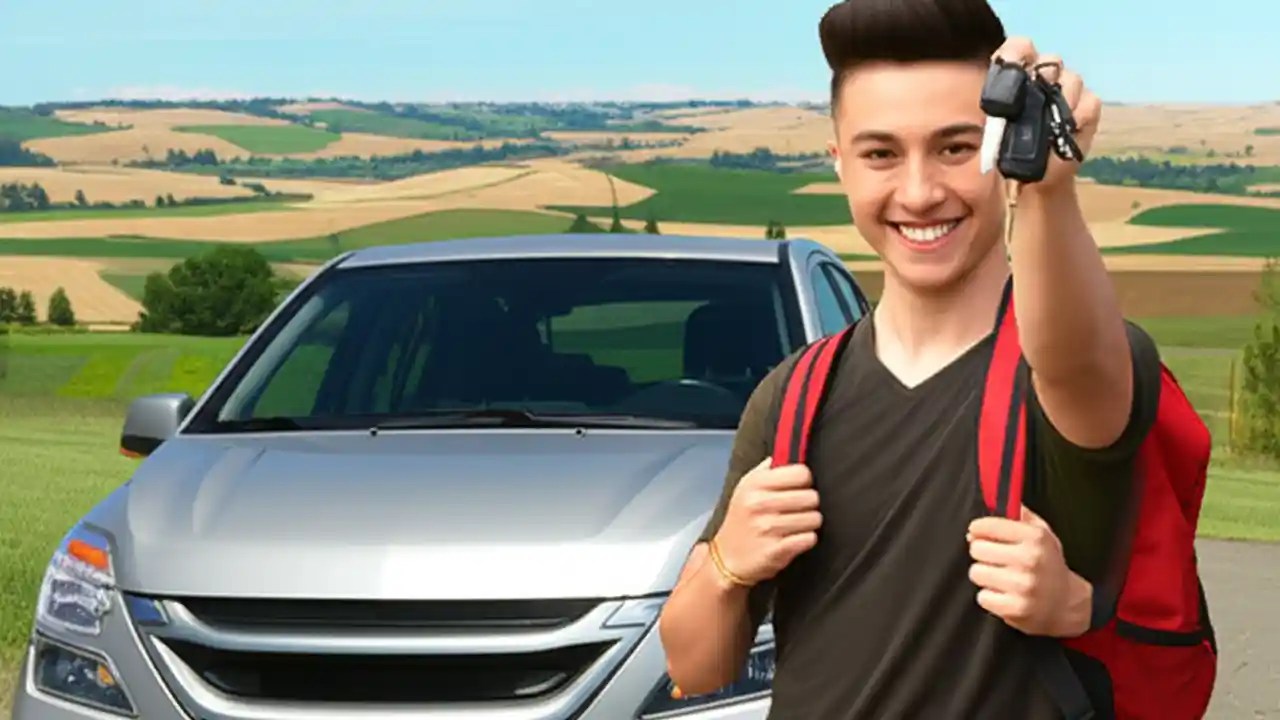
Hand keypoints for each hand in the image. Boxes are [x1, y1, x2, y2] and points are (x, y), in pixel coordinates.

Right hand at [712, 457, 820, 586]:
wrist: (727, 559)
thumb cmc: (740, 521)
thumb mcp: (745, 488)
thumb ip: (766, 469)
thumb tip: (787, 450)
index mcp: (755, 484)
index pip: (801, 472)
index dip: (804, 481)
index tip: (798, 488)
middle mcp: (760, 504)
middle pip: (811, 496)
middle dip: (809, 504)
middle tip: (797, 510)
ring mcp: (768, 528)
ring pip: (814, 518)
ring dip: (809, 523)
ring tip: (795, 526)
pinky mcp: (777, 550)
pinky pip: (810, 538)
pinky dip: (806, 540)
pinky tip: (794, 539)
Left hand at [967, 504, 1090, 636]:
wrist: (1067, 604)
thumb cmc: (1049, 565)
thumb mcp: (1043, 534)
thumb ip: (1020, 515)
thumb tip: (994, 499)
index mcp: (1035, 538)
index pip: (986, 526)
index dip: (978, 529)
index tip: (979, 533)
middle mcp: (1030, 559)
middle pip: (977, 549)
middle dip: (982, 553)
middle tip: (994, 558)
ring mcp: (1023, 585)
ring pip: (976, 573)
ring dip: (985, 576)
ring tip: (1000, 577)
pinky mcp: (1016, 608)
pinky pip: (983, 597)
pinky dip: (990, 597)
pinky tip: (1005, 594)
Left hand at [991, 36, 1101, 192]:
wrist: (1031, 181)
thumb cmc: (1005, 154)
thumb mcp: (988, 138)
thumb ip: (992, 120)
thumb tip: (998, 114)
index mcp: (1015, 78)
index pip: (1019, 48)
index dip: (1017, 52)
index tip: (1013, 66)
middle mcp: (1043, 79)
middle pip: (1051, 60)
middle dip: (1044, 76)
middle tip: (1035, 98)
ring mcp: (1068, 92)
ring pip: (1072, 78)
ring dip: (1062, 98)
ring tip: (1050, 122)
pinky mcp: (1087, 110)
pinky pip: (1090, 101)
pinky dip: (1079, 114)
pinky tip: (1069, 129)